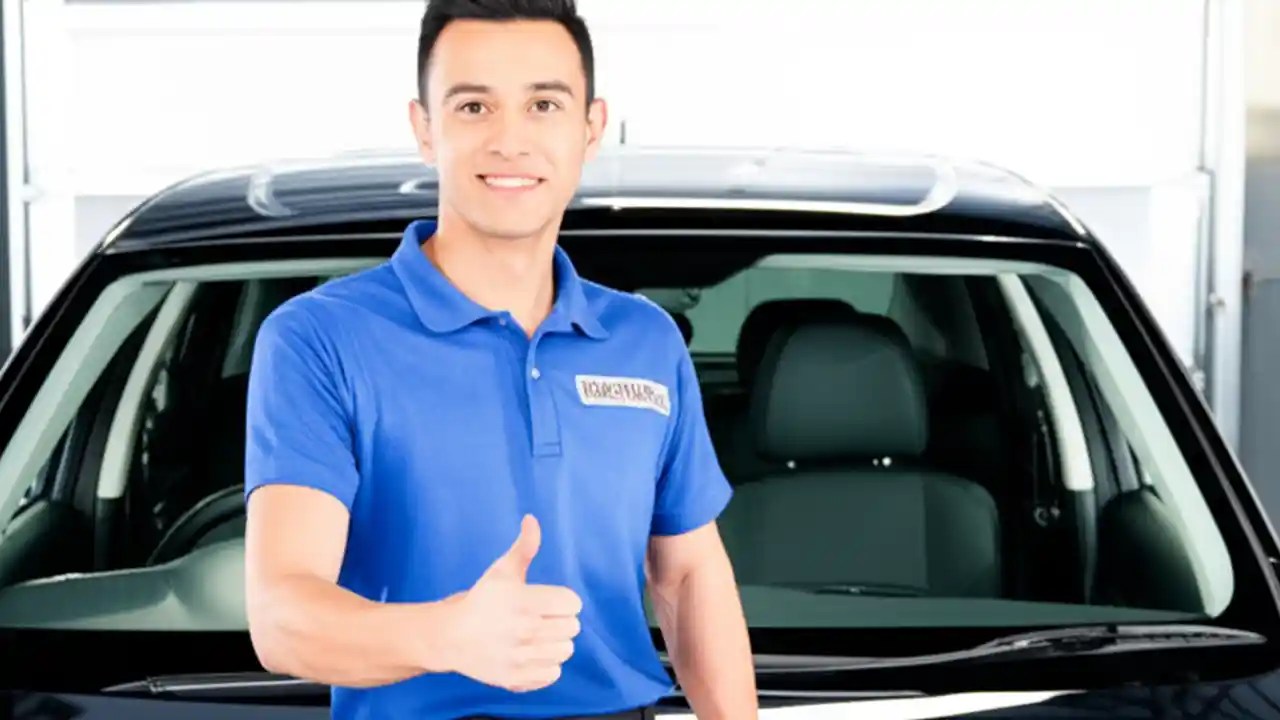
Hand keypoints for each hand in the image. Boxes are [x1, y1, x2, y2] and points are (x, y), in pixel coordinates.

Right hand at [443, 515, 582, 691]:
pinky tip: (531, 654)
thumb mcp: (501, 571)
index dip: (563, 600)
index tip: (547, 601)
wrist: (450, 637)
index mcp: (525, 602)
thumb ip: (524, 547)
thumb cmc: (481, 600)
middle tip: (540, 618)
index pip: (572, 603)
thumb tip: (532, 519)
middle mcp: (525, 631)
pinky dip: (547, 665)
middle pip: (572, 628)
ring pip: (565, 651)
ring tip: (537, 636)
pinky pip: (553, 674)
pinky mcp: (517, 679)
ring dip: (555, 643)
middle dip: (560, 621)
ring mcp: (521, 658)